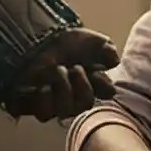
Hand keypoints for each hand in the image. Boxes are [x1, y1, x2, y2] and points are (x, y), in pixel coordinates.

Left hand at [0, 28, 119, 121]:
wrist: (36, 36)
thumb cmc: (64, 41)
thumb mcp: (91, 40)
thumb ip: (106, 49)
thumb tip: (114, 62)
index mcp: (91, 82)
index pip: (105, 93)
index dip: (102, 84)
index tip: (95, 71)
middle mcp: (75, 95)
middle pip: (86, 104)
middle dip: (82, 85)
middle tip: (74, 68)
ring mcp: (55, 102)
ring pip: (66, 111)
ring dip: (64, 91)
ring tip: (58, 71)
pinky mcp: (36, 105)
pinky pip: (44, 114)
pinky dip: (46, 99)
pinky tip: (44, 85)